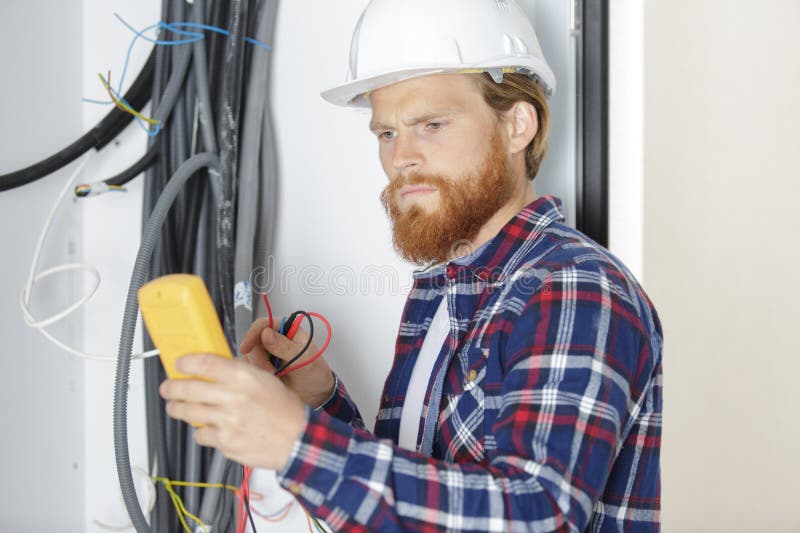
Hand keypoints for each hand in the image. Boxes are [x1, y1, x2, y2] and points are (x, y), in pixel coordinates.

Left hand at [159, 353, 307, 469]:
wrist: (297, 440)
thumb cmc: (285, 410)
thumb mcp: (266, 379)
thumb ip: (240, 372)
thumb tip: (216, 368)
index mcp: (244, 378)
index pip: (204, 363)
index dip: (185, 362)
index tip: (179, 364)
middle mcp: (233, 398)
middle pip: (189, 388)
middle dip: (172, 388)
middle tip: (168, 388)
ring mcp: (227, 422)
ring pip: (189, 413)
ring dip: (178, 409)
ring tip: (177, 407)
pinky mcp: (225, 442)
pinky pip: (201, 435)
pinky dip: (202, 431)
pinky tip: (209, 427)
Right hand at [239, 317, 334, 407]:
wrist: (316, 392)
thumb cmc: (315, 372)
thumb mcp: (303, 358)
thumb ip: (284, 346)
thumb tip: (266, 334)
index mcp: (287, 328)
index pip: (263, 324)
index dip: (251, 335)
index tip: (245, 348)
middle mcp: (276, 337)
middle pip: (253, 341)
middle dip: (259, 358)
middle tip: (272, 371)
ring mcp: (268, 351)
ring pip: (250, 355)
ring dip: (260, 367)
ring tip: (276, 375)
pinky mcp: (264, 364)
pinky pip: (252, 366)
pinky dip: (258, 373)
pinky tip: (271, 378)